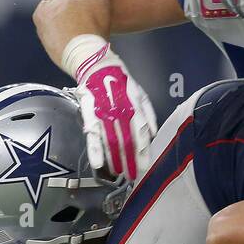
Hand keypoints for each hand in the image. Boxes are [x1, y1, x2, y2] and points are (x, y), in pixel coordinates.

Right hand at [72, 44, 157, 181]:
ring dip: (114, 159)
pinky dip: (95, 150)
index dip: (143, 152)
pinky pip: (92, 134)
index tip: (145, 167)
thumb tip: (154, 134)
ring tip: (118, 173)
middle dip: (130, 160)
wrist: (97, 66)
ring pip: (110, 140)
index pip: (141, 133)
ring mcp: (104, 112)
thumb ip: (149, 114)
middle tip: (132, 176)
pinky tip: (97, 164)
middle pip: (127, 140)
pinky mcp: (89, 113)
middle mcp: (120, 111)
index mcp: (135, 107)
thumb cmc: (122, 83)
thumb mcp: (140, 94)